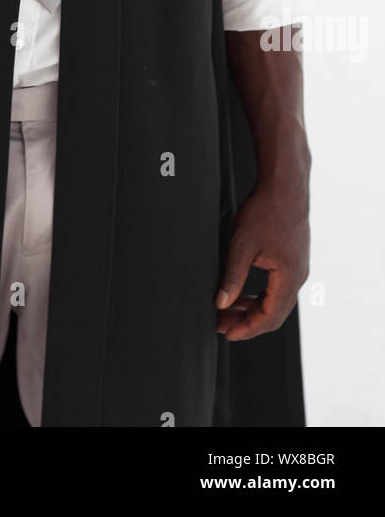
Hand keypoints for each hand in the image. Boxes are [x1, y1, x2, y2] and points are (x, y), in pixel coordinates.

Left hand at [215, 172, 309, 341]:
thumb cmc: (265, 211)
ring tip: (227, 311)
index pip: (269, 317)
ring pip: (276, 301)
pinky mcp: (294, 260)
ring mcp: (298, 269)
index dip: (247, 329)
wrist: (285, 186)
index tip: (227, 333)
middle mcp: (298, 277)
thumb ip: (232, 277)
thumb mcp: (242, 245)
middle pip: (274, 313)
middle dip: (247, 321)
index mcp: (289, 277)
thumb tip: (221, 304)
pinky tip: (242, 294)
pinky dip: (260, 296)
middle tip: (222, 324)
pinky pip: (278, 288)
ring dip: (252, 308)